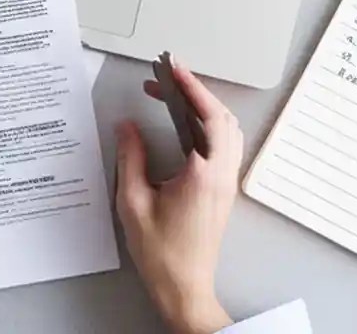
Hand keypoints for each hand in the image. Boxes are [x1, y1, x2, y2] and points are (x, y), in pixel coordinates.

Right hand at [115, 59, 243, 333]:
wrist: (184, 287)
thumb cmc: (161, 254)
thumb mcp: (133, 202)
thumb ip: (130, 158)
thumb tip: (128, 128)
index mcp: (204, 173)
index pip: (207, 115)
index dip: (191, 86)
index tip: (173, 68)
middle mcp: (222, 174)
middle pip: (222, 117)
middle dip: (195, 92)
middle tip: (167, 79)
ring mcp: (226, 183)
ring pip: (227, 131)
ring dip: (205, 108)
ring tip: (175, 96)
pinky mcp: (223, 190)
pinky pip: (224, 146)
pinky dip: (209, 126)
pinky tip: (187, 126)